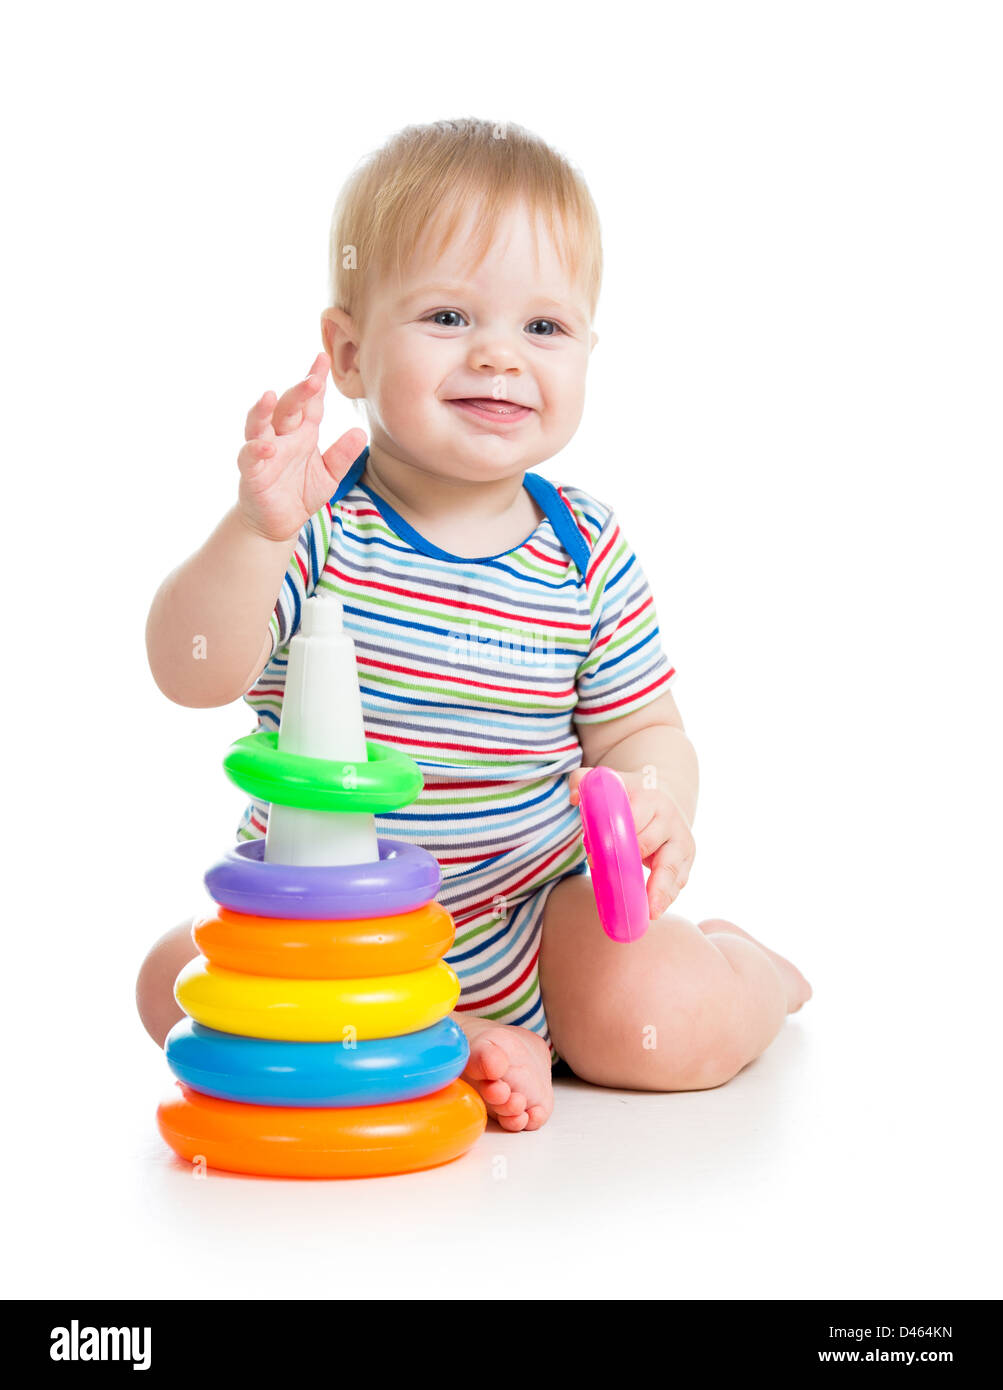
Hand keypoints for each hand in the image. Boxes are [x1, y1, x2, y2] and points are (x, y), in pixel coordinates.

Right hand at [236, 351, 367, 541]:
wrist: (278, 523)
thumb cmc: (300, 493)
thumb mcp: (329, 476)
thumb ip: (342, 456)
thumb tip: (361, 432)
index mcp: (302, 433)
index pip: (310, 403)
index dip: (315, 381)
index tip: (323, 358)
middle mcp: (282, 436)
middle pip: (287, 407)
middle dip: (298, 392)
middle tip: (313, 379)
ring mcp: (264, 452)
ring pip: (259, 424)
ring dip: (263, 410)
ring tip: (270, 396)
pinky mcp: (251, 472)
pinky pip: (250, 456)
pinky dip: (257, 449)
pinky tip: (268, 446)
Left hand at [569, 766, 695, 917]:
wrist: (663, 796)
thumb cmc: (628, 796)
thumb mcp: (607, 782)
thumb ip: (583, 782)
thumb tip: (575, 799)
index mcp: (649, 799)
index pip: (632, 819)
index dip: (612, 837)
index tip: (592, 854)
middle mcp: (669, 819)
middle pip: (649, 845)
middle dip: (628, 865)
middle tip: (610, 883)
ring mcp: (681, 840)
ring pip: (671, 867)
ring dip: (659, 890)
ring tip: (650, 912)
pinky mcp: (687, 858)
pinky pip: (678, 880)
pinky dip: (666, 896)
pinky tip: (654, 910)